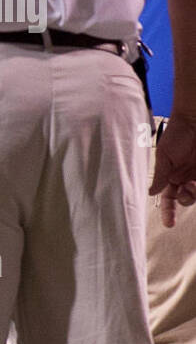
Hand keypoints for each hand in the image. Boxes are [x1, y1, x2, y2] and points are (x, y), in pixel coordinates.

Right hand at [151, 112, 195, 227]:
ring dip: (194, 194)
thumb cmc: (177, 133)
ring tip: (194, 183)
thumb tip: (151, 193)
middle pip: (185, 199)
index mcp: (170, 175)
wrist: (195, 120)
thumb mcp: (164, 156)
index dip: (168, 212)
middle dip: (185, 199)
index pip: (168, 198)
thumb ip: (160, 176)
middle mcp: (184, 177)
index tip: (169, 224)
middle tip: (185, 187)